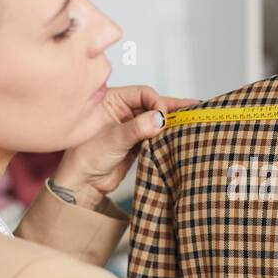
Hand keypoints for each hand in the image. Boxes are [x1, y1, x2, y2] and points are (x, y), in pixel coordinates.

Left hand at [53, 86, 197, 209]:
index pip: (143, 94)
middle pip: (153, 105)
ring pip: (156, 120)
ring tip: (194, 121)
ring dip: (172, 123)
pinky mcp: (137, 143)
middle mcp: (122, 111)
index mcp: (112, 101)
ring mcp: (130, 127)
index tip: (163, 117)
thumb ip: (136, 128)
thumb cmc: (84, 158)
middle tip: (196, 109)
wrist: (81, 184)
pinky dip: (168, 137)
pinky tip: (181, 136)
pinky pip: (156, 136)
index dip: (156, 103)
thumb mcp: (111, 139)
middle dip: (172, 108)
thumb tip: (160, 118)